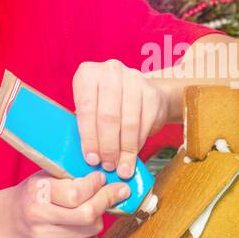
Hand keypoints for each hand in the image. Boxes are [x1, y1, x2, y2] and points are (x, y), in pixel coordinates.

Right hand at [2, 170, 129, 237]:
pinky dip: (92, 237)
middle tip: (113, 193)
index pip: (77, 193)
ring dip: (98, 219)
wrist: (9, 222)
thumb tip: (110, 179)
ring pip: (92, 230)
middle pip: (88, 214)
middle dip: (106, 201)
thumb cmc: (35, 195)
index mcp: (37, 191)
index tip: (101, 179)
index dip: (96, 184)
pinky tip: (83, 228)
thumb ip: (74, 176)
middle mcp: (38, 216)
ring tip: (90, 211)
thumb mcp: (47, 177)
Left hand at [72, 58, 167, 179]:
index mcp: (88, 74)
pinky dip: (138, 144)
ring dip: (125, 150)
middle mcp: (111, 71)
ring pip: (128, 123)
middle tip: (108, 165)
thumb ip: (87, 128)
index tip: (91, 159)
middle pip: (108, 117)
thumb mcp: (91, 110)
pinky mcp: (152, 93)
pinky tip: (133, 155)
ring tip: (121, 166)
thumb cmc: (106, 105)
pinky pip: (145, 124)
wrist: (139, 92)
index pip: (86, 109)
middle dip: (108, 147)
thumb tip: (90, 159)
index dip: (89, 137)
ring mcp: (134, 79)